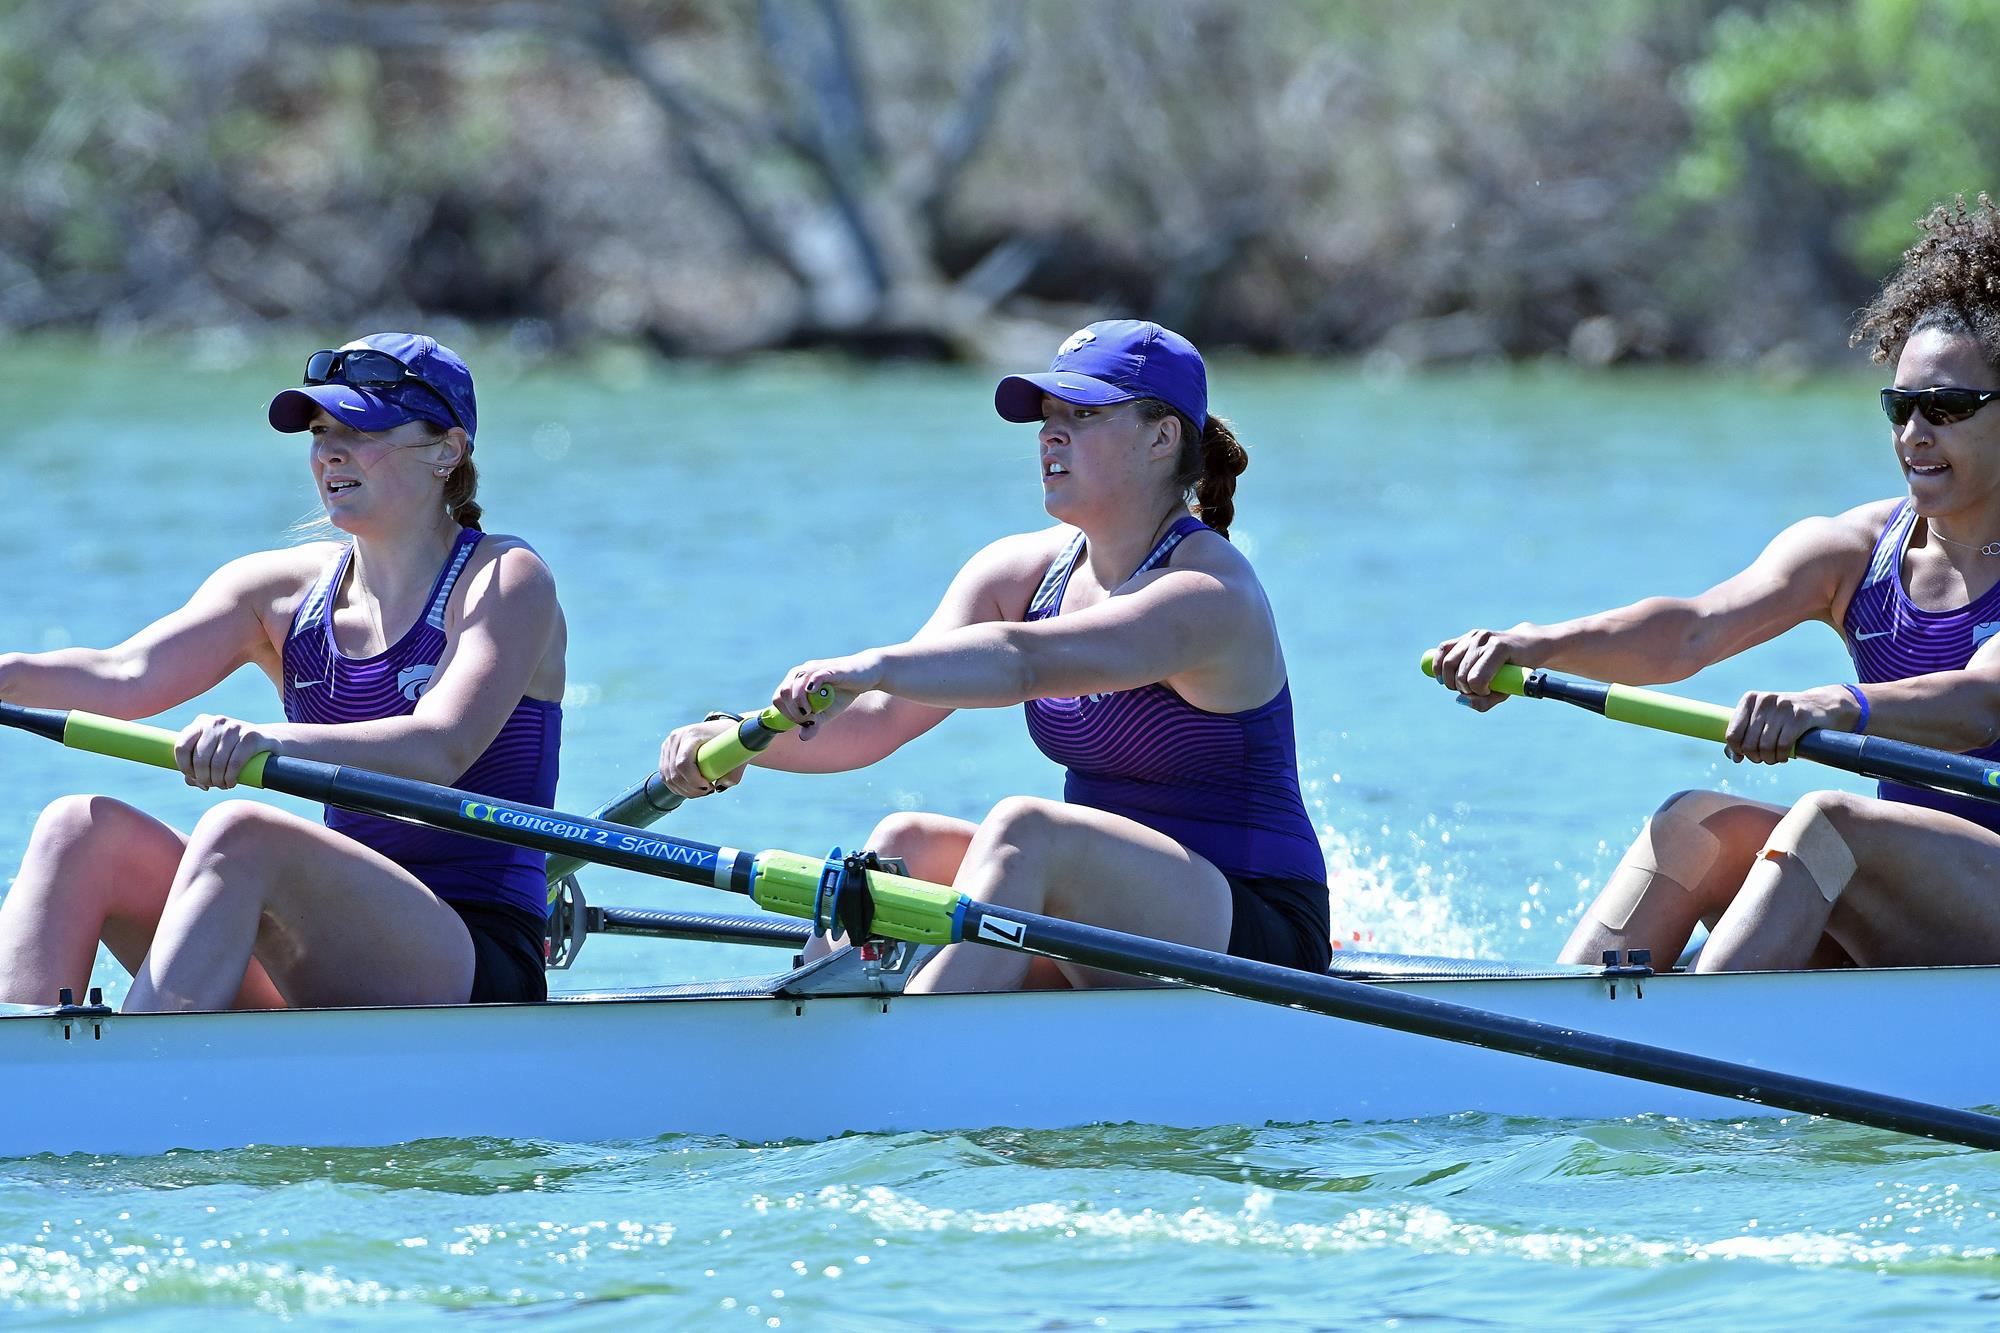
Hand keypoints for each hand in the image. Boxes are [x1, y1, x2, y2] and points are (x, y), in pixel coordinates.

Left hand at [174, 714, 281, 789]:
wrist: (267, 742)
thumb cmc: (234, 750)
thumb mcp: (212, 753)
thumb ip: (196, 766)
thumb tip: (191, 780)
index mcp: (201, 723)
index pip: (181, 746)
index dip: (184, 767)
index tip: (194, 777)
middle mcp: (216, 722)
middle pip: (200, 758)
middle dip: (204, 778)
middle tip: (211, 785)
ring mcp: (234, 727)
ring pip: (217, 763)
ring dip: (218, 780)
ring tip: (222, 785)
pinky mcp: (251, 736)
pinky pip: (234, 763)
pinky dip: (230, 777)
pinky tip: (231, 782)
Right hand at [658, 719, 745, 798]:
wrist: (723, 730)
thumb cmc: (732, 741)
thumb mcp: (738, 754)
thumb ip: (734, 774)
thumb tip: (719, 787)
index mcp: (692, 734)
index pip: (683, 763)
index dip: (693, 781)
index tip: (710, 786)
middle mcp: (676, 737)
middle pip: (674, 774)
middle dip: (691, 789)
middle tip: (710, 790)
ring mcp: (668, 745)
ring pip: (668, 778)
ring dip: (685, 790)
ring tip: (703, 790)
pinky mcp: (666, 752)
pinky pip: (665, 777)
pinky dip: (678, 787)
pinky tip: (692, 788)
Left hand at [771, 653, 878, 731]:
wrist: (865, 677)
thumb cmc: (842, 693)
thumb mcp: (827, 713)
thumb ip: (814, 723)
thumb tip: (803, 737)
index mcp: (795, 681)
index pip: (778, 697)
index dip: (786, 713)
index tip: (801, 721)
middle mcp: (801, 672)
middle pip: (784, 692)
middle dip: (793, 711)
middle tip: (808, 718)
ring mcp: (814, 668)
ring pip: (796, 686)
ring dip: (801, 704)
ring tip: (813, 712)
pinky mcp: (830, 669)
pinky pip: (816, 675)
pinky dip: (812, 684)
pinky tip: (813, 691)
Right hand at [1429, 626, 1546, 712]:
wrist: (1527, 644)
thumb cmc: (1519, 670)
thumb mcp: (1509, 690)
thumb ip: (1485, 701)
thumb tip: (1460, 700)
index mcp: (1500, 649)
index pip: (1477, 679)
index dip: (1479, 692)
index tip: (1489, 692)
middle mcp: (1484, 639)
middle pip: (1461, 674)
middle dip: (1464, 689)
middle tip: (1474, 691)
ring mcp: (1473, 635)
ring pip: (1448, 663)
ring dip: (1450, 681)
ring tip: (1460, 686)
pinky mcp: (1465, 636)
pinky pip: (1443, 650)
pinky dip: (1438, 665)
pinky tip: (1441, 677)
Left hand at [1723, 685, 1857, 764]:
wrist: (1820, 706)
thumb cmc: (1784, 717)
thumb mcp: (1761, 721)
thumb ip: (1742, 737)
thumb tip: (1734, 758)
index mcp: (1750, 699)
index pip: (1732, 734)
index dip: (1738, 750)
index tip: (1746, 754)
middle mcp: (1764, 700)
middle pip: (1748, 743)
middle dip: (1755, 757)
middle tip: (1764, 758)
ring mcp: (1782, 707)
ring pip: (1765, 746)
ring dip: (1769, 759)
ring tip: (1774, 758)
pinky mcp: (1799, 716)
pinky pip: (1782, 746)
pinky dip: (1781, 756)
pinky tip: (1784, 756)